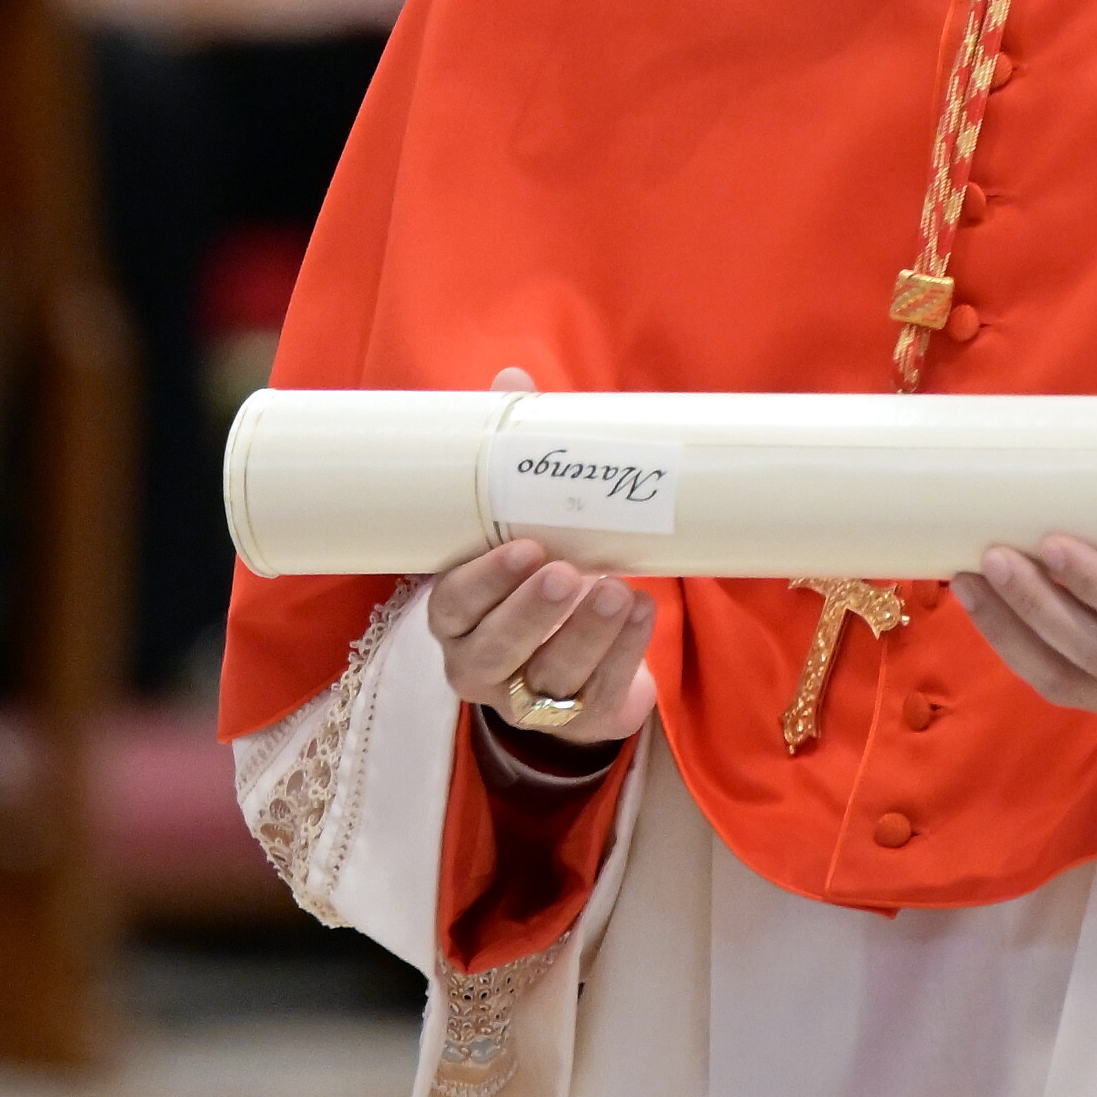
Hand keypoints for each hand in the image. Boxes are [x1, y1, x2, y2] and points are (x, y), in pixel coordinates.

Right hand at [426, 369, 657, 747]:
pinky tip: (643, 612)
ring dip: (589, 631)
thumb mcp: (522, 518)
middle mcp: (478, 664)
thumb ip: (514, 455)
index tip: (523, 547)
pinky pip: (598, 692)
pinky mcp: (577, 721)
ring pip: (551, 673)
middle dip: (534, 611)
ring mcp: (527, 700)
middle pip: (496, 647)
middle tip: (570, 571)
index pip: (453, 605)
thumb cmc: (540, 574)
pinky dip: (624, 652)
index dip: (484, 581)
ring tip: (620, 589)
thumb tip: (513, 376)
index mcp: (455, 617)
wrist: (580, 658)